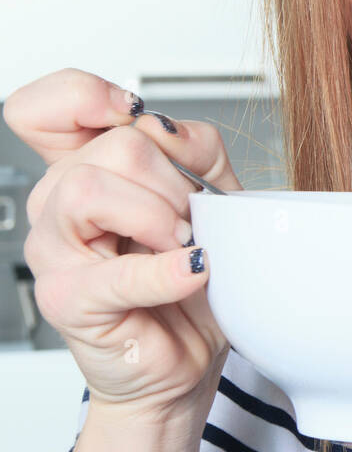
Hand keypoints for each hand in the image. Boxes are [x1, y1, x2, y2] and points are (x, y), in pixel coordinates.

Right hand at [5, 67, 243, 417]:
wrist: (188, 354)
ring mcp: (53, 252)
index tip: (134, 116)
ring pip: (89, 189)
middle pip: (106, 145)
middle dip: (169, 177)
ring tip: (186, 245)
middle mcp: (55, 204)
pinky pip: (118, 273)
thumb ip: (195, 149)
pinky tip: (194, 269)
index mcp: (82, 169)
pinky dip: (167, 271)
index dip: (84, 96)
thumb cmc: (188, 278)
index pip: (41, 108)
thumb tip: (168, 129)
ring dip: (159, 216)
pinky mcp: (69, 300)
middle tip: (191, 218)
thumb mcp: (210, 194)